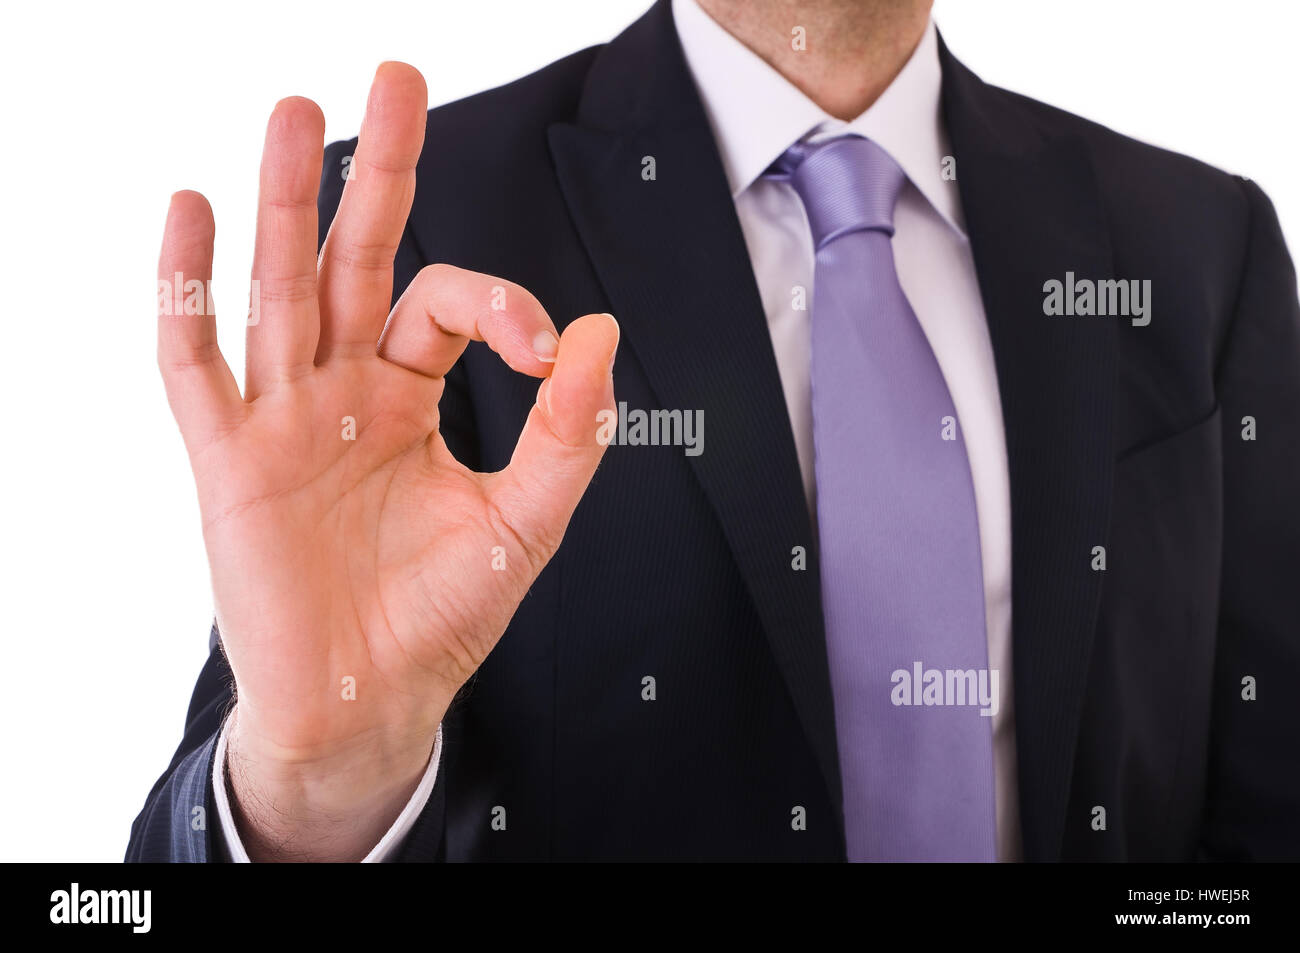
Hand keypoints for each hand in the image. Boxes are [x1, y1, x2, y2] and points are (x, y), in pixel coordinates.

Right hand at [156, 63, 617, 859]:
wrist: (371, 699)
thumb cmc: (441, 613)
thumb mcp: (524, 519)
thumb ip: (565, 430)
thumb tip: (601, 329)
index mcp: (409, 394)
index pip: (445, 302)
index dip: (501, 303)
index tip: (545, 347)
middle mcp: (343, 388)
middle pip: (357, 258)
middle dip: (379, 172)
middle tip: (399, 79)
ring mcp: (282, 416)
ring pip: (280, 287)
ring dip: (286, 201)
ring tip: (299, 112)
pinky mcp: (229, 458)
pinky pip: (195, 362)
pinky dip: (187, 289)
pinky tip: (189, 212)